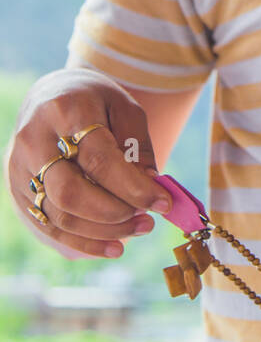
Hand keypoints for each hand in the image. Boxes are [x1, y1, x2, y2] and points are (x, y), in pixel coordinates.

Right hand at [4, 68, 171, 257]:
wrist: (53, 95)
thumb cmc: (95, 102)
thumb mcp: (125, 107)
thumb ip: (137, 146)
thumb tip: (149, 186)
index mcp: (66, 111)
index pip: (99, 159)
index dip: (132, 187)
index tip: (162, 202)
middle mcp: (35, 140)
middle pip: (72, 192)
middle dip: (116, 213)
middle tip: (148, 219)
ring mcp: (20, 168)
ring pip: (60, 215)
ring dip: (105, 231)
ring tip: (139, 228)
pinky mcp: (18, 190)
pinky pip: (50, 227)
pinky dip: (84, 243)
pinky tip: (115, 246)